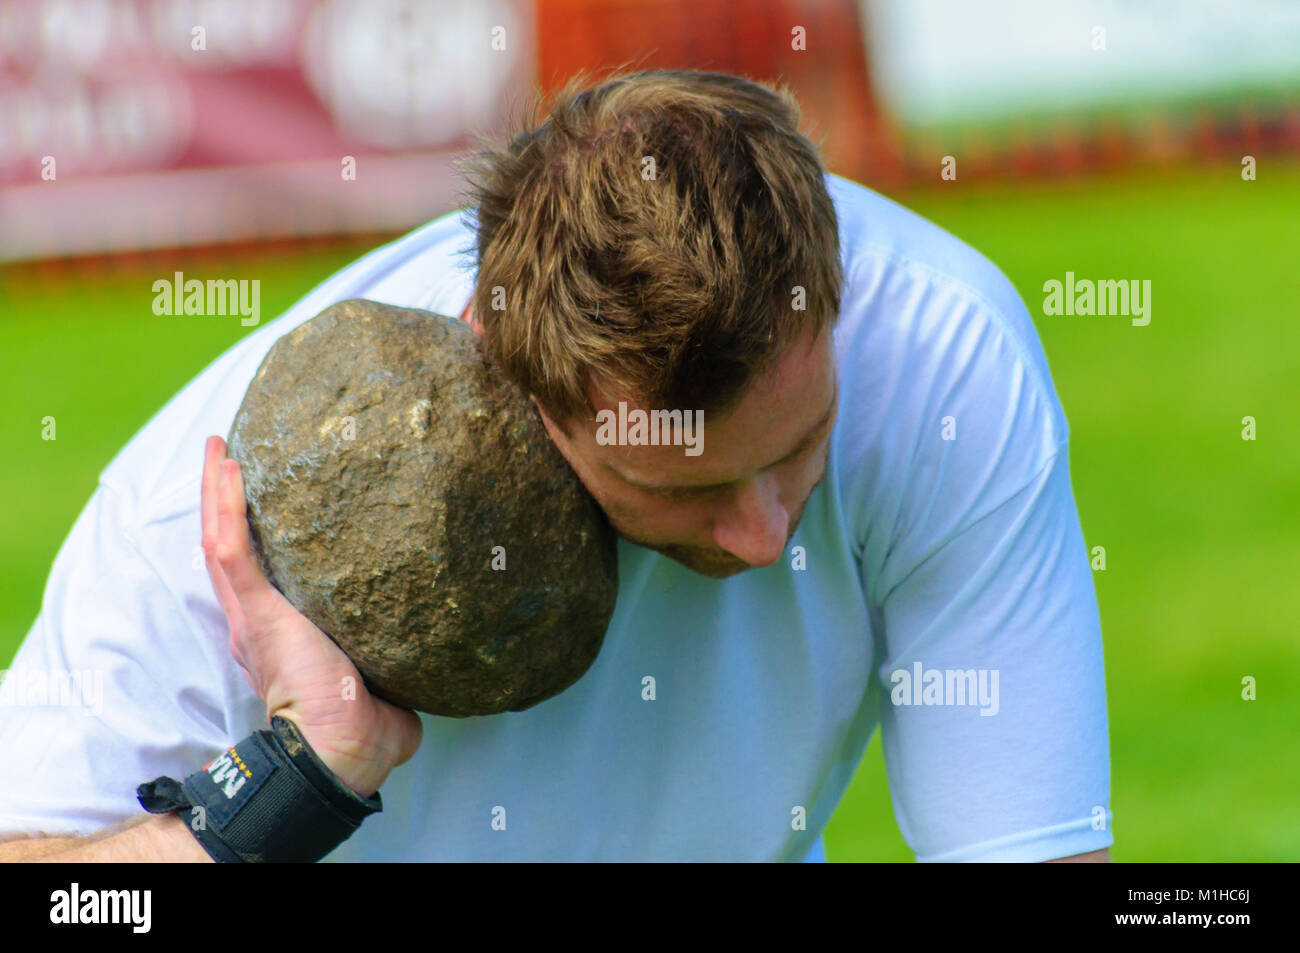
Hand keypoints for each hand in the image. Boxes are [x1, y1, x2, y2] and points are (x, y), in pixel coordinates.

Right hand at [200, 435, 421, 795]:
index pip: (262, 579)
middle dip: (225, 505)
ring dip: (217, 493)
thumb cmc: (365, 728)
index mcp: (282, 638)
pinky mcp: (260, 614)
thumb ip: (393, 655)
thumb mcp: (380, 675)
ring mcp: (255, 617)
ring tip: (218, 449)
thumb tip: (431, 646)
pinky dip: (225, 508)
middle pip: (231, 551)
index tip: (263, 507)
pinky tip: (227, 468)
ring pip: (223, 541)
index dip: (256, 541)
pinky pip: (232, 551)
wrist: (341, 752)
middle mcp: (259, 623)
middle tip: (227, 459)